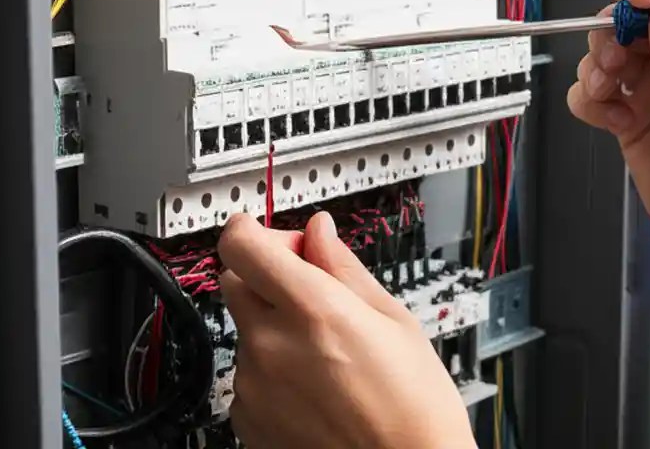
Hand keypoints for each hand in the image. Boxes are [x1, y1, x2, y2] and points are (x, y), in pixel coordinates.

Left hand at [217, 212, 474, 448]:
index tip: (268, 235)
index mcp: (312, 308)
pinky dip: (271, 372)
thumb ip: (343, 267)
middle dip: (266, 276)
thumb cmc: (414, 410)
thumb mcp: (393, 320)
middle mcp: (271, 343)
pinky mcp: (246, 419)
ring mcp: (253, 385)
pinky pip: (246, 375)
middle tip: (308, 292)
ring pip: (245, 331)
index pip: (241, 244)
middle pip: (235, 281)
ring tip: (326, 358)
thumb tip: (319, 232)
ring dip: (272, 329)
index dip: (251, 231)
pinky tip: (314, 389)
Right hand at [566, 0, 649, 378]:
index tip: (636, 3)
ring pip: (613, 56)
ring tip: (605, 98)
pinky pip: (599, 94)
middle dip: (616, 36)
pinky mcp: (634, 119)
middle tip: (609, 63)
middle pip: (640, 23)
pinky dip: (592, 102)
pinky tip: (609, 123)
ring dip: (597, 70)